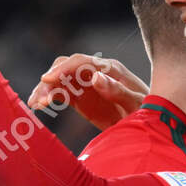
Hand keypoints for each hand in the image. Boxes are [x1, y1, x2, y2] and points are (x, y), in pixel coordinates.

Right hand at [27, 54, 147, 128]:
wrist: (150, 124)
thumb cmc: (148, 112)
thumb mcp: (138, 104)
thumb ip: (118, 91)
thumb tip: (95, 76)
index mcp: (110, 69)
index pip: (81, 61)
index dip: (62, 69)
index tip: (47, 79)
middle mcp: (95, 72)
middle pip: (65, 67)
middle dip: (50, 80)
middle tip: (39, 99)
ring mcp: (86, 84)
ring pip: (58, 79)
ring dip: (45, 90)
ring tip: (35, 105)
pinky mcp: (80, 97)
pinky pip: (59, 93)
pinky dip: (47, 98)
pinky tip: (38, 107)